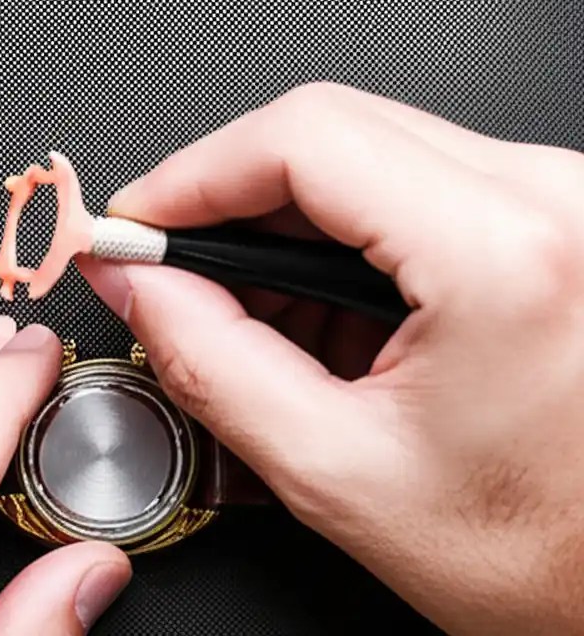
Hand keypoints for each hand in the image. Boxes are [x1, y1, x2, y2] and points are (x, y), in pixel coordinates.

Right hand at [78, 82, 583, 633]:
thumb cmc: (542, 553)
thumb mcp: (336, 471)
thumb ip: (208, 363)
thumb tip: (138, 283)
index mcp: (502, 255)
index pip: (303, 137)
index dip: (192, 174)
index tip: (138, 221)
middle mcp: (549, 204)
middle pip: (331, 128)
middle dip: (224, 194)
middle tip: (165, 262)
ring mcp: (559, 205)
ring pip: (366, 149)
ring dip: (280, 221)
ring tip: (247, 313)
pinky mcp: (550, 221)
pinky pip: (411, 182)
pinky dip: (337, 234)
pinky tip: (315, 311)